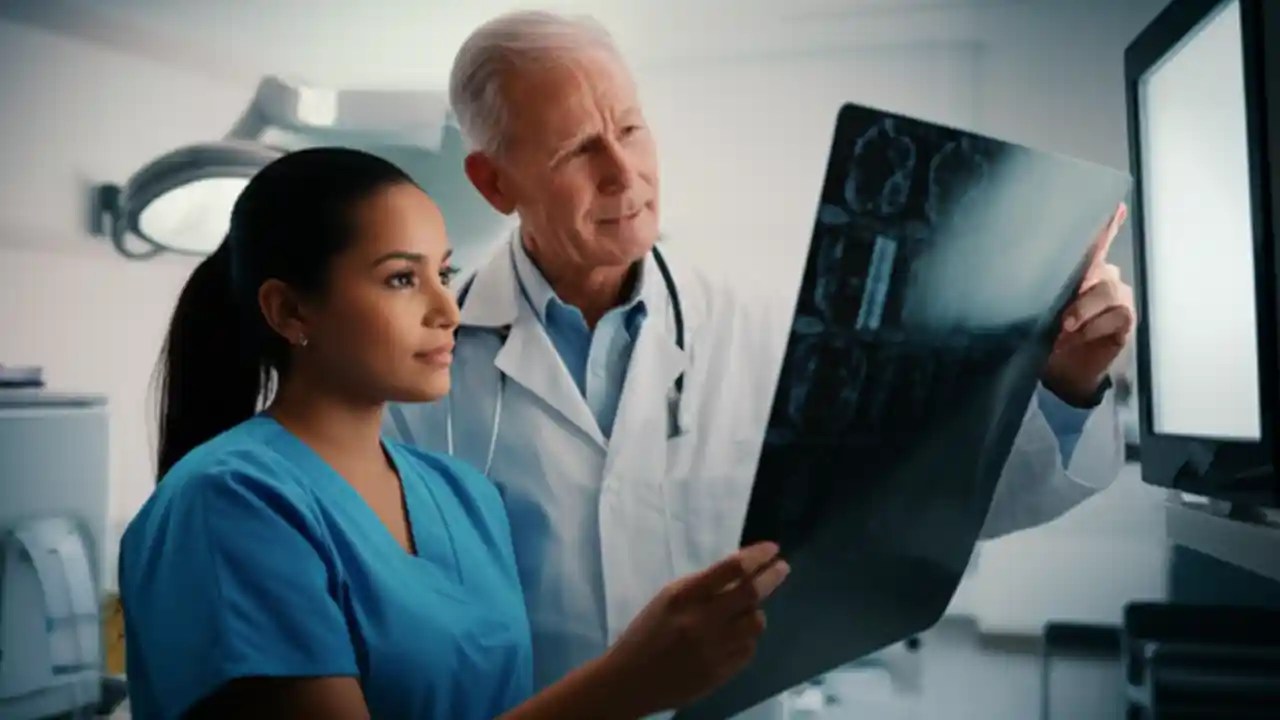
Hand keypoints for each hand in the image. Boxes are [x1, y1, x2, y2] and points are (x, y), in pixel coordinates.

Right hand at [598, 542, 790, 716]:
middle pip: (751, 592)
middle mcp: (702, 620)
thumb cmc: (646, 633)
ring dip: (755, 611)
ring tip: (746, 610)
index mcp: (684, 596)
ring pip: (756, 622)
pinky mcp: (721, 672)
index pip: (731, 568)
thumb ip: (701, 587)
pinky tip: (735, 636)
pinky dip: (746, 638)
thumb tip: (739, 572)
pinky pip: (749, 649)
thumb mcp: (668, 599)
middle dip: (772, 576)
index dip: (757, 555)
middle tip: (782, 567)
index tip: (772, 548)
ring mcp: (714, 649)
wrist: (630, 681)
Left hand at [1042, 202, 1136, 404]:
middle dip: (1080, 283)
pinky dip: (1094, 326)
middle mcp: (1102, 275)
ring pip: (1108, 290)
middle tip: (1061, 309)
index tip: (1115, 207)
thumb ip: (1040, 289)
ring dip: (1084, 308)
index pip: (1096, 241)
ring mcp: (1117, 296)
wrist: (1061, 372)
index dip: (1107, 224)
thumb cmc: (1046, 334)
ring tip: (1065, 326)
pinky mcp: (1125, 318)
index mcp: (1080, 269)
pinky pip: (1118, 314)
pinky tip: (1077, 335)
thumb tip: (1022, 272)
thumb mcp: (1038, 310)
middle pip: (1099, 264)